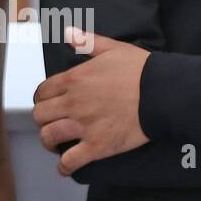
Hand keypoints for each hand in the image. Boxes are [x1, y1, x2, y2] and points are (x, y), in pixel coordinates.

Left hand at [32, 28, 150, 174]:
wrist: (161, 93)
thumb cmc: (140, 70)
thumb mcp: (112, 48)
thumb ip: (86, 42)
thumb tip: (68, 33)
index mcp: (74, 79)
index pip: (42, 92)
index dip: (42, 99)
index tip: (49, 104)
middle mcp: (73, 103)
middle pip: (40, 115)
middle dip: (43, 120)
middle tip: (52, 123)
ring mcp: (84, 126)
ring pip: (49, 137)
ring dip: (49, 142)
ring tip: (55, 144)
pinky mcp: (97, 146)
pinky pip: (70, 161)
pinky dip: (64, 166)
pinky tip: (66, 166)